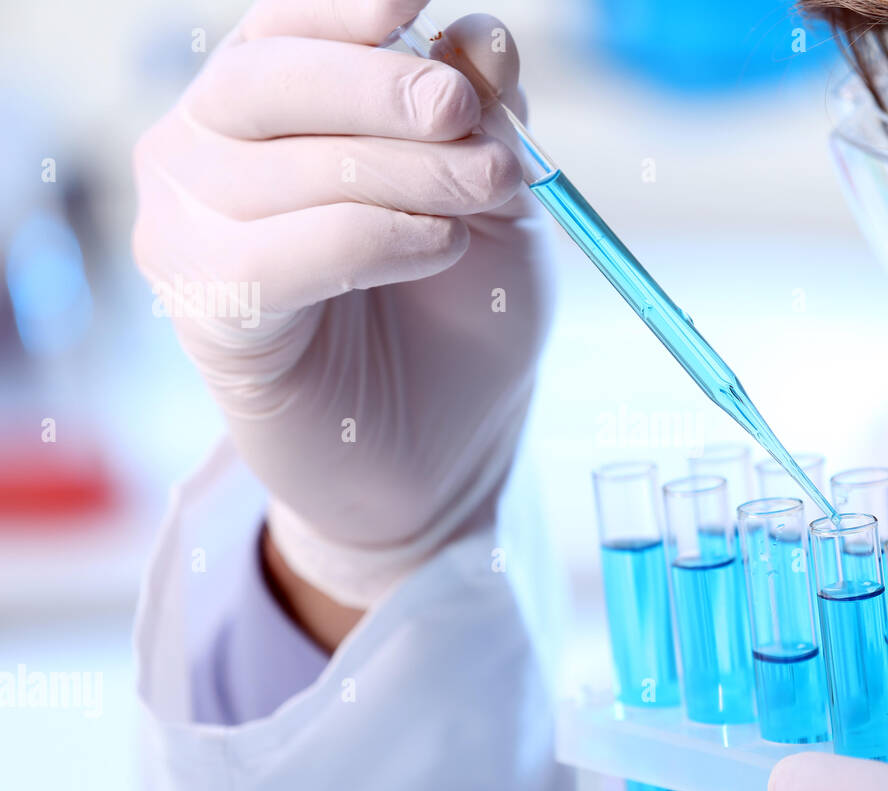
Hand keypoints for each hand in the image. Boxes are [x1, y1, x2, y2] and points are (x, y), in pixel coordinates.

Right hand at [133, 0, 548, 616]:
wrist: (441, 445)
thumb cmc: (458, 314)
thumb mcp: (495, 203)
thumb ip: (484, 119)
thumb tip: (478, 35)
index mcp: (268, 109)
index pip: (282, 29)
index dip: (344, 10)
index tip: (414, 0)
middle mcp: (205, 155)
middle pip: (265, 79)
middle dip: (384, 88)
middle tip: (468, 118)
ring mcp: (188, 233)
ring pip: (279, 163)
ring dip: (402, 170)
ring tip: (483, 194)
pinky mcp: (207, 314)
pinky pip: (277, 254)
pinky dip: (372, 238)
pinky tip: (436, 247)